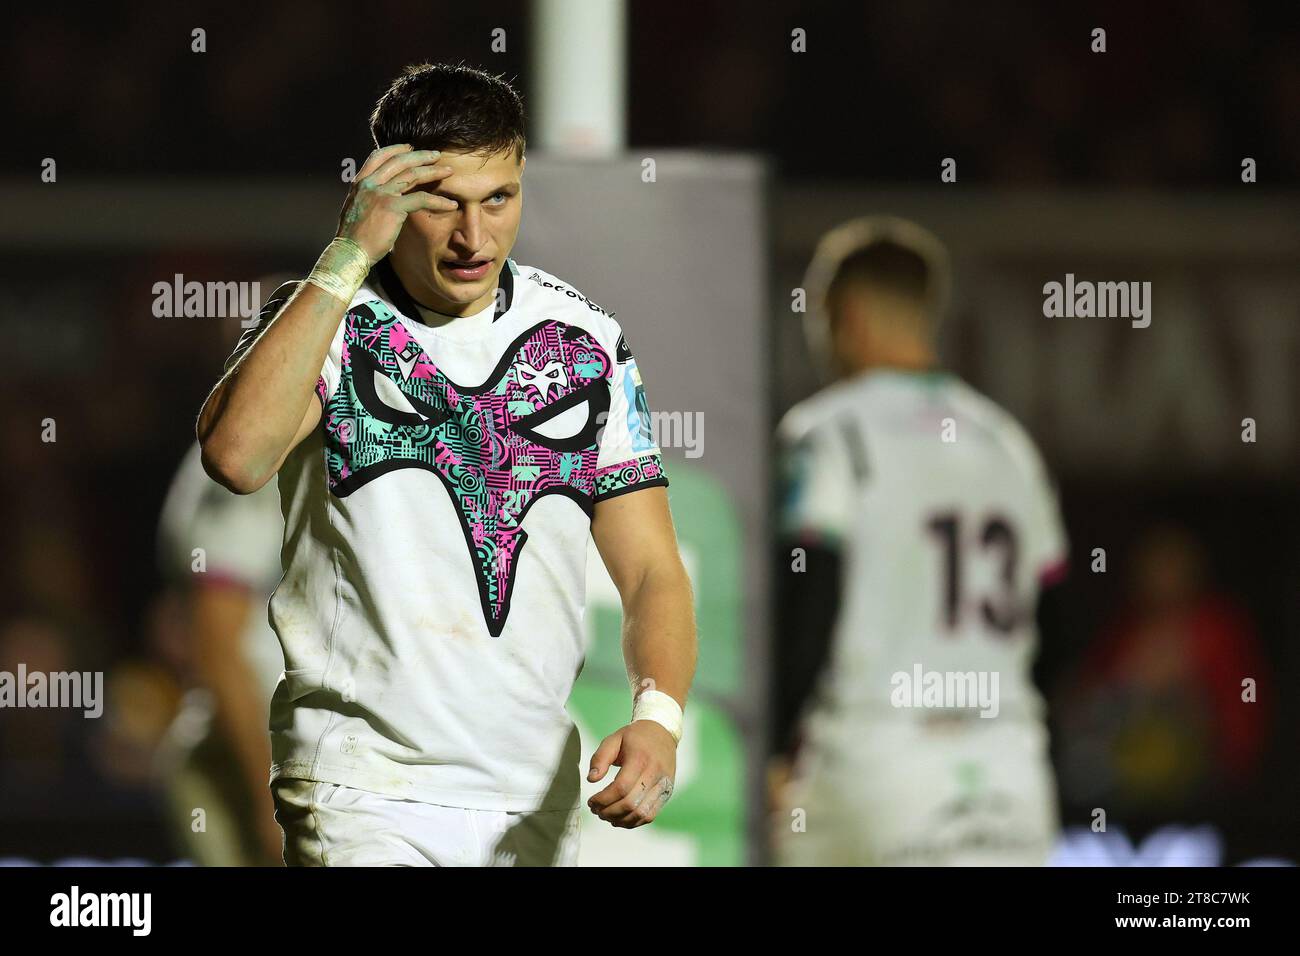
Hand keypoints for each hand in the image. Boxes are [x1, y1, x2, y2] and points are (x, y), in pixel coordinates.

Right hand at [336, 144, 457, 263]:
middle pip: (399, 161)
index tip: (410, 147)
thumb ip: (369, 199)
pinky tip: (451, 205)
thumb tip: (381, 200)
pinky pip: (421, 199)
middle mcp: (369, 183)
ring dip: (433, 171)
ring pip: (412, 175)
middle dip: (420, 156)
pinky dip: (439, 201)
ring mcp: (380, 193)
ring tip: (448, 171)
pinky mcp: (392, 207)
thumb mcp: (358, 210)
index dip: (396, 149)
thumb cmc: (355, 238)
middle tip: (436, 155)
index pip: (378, 156)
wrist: (349, 252)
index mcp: (360, 183)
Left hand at [586, 720, 676, 827]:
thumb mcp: (613, 739)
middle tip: (596, 811)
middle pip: (631, 803)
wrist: (662, 733)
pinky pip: (651, 815)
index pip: (621, 787)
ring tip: (606, 816)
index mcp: (640, 758)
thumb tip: (591, 779)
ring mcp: (663, 785)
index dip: (603, 799)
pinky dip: (634, 821)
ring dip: (621, 820)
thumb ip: (600, 758)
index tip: (592, 801)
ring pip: (641, 813)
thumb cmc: (635, 737)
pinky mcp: (667, 793)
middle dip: (609, 812)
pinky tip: (621, 818)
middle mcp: (655, 773)